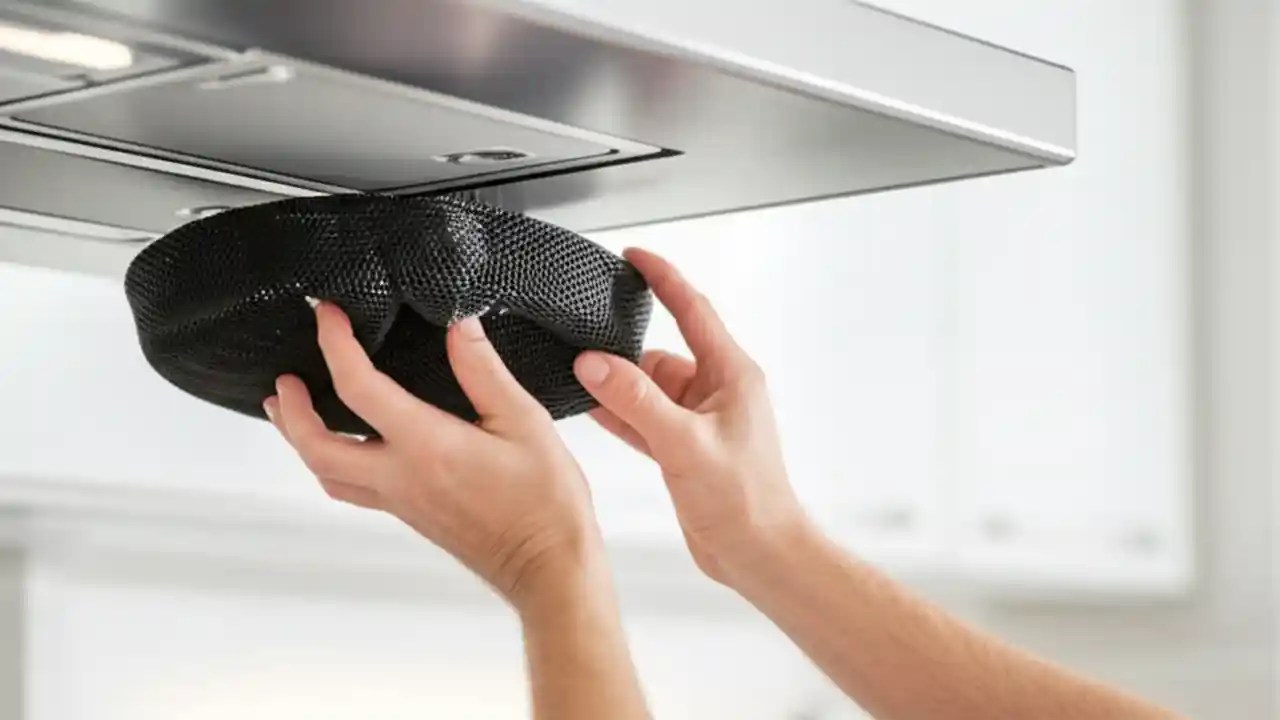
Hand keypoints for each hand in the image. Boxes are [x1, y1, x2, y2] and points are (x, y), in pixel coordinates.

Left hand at [264, 301, 600, 610]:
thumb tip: (459, 325)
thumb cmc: (544, 503)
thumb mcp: (525, 422)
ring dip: (300, 439)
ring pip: (326, 473)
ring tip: (292, 410)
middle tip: (286, 378)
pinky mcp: (409, 514)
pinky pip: (350, 488)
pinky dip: (330, 462)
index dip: (336, 345)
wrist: (548, 567)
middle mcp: (401, 476)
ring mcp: (401, 500)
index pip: (358, 387)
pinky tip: (345, 447)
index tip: (328, 315)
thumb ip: (484, 371)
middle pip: (316, 446)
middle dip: (291, 410)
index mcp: (427, 446)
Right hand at [573, 248, 808, 584]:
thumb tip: (594, 363)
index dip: (663, 278)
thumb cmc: (746, 502)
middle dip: (623, 347)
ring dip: (617, 383)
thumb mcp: (685, 444)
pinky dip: (618, 412)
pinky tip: (588, 404)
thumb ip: (637, 402)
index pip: (692, 310)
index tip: (633, 256)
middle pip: (660, 352)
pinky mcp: (683, 448)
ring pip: (648, 387)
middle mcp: (716, 392)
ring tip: (576, 371)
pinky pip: (644, 418)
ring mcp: (698, 421)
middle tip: (582, 339)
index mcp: (731, 376)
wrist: (759, 555)